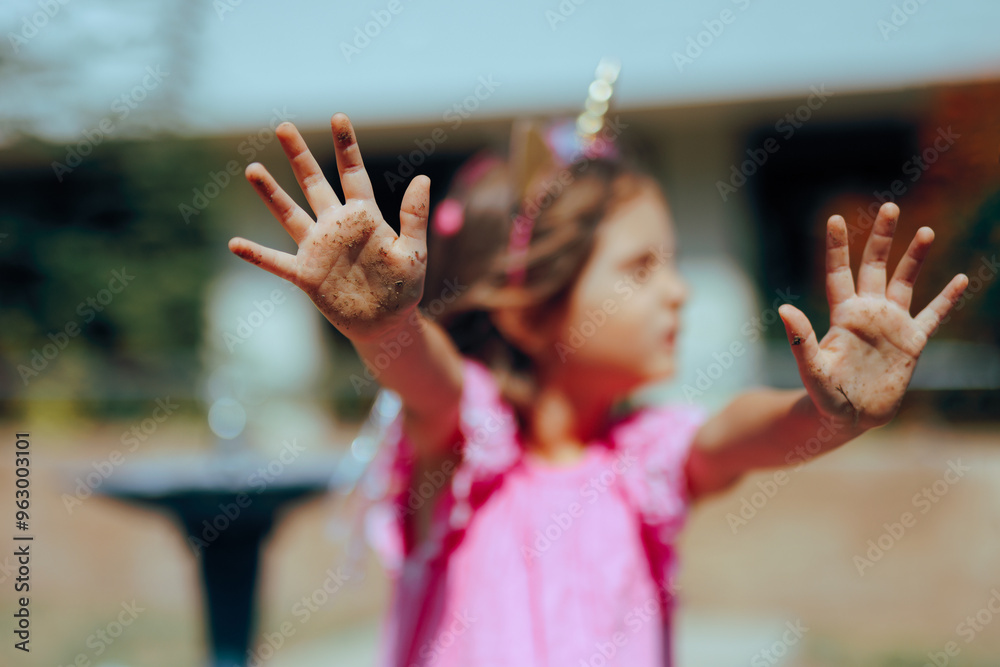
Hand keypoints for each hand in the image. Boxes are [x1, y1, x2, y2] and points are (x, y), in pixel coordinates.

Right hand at [228, 113, 429, 341]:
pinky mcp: (306, 275)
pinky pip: (276, 262)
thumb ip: (414, 216)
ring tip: (253, 168)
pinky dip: (257, 255)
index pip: (352, 174)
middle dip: (299, 156)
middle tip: (283, 127)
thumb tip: (423, 178)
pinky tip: (235, 244)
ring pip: (289, 214)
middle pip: (314, 184)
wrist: (387, 323)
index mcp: (364, 217)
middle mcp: (336, 226)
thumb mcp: (414, 251)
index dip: (346, 147)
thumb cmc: (404, 288)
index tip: (338, 118)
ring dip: (271, 193)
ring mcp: (317, 249)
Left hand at [777, 202, 968, 429]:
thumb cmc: (823, 396)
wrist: (848, 418)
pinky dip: (946, 298)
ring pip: (906, 283)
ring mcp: (891, 326)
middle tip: (890, 207)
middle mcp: (868, 313)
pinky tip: (961, 278)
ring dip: (915, 258)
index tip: (835, 218)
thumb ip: (800, 340)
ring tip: (925, 230)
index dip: (837, 247)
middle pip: (875, 267)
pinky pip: (933, 316)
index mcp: (843, 315)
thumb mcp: (811, 368)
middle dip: (882, 239)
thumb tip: (782, 309)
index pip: (839, 273)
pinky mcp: (912, 343)